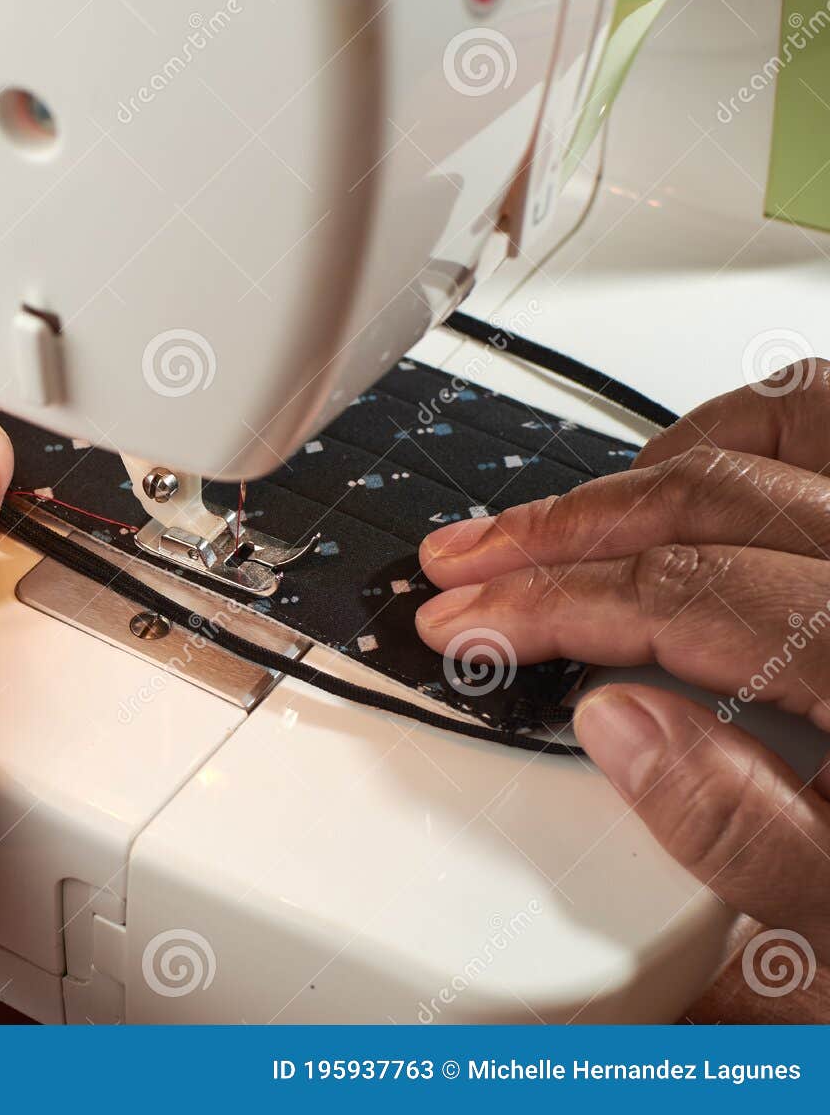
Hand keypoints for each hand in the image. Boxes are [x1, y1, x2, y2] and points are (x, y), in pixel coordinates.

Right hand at [415, 365, 829, 1004]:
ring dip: (638, 474)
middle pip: (703, 501)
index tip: (467, 624)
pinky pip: (821, 420)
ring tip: (550, 523)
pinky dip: (738, 431)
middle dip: (556, 528)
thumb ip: (746, 837)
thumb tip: (616, 730)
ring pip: (768, 433)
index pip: (682, 596)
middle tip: (464, 560)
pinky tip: (678, 474)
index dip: (550, 603)